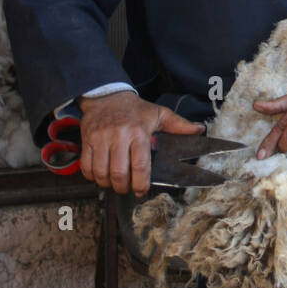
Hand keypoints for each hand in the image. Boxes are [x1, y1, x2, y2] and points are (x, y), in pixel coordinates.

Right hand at [78, 93, 204, 196]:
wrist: (107, 96)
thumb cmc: (135, 109)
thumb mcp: (159, 114)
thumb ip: (179, 125)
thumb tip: (200, 130)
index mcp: (138, 132)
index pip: (140, 165)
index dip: (141, 184)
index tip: (142, 191)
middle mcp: (118, 136)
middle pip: (119, 173)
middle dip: (124, 187)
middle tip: (128, 188)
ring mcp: (100, 139)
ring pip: (101, 173)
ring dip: (108, 184)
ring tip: (115, 183)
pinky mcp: (86, 141)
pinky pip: (86, 167)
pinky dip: (93, 177)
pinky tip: (101, 176)